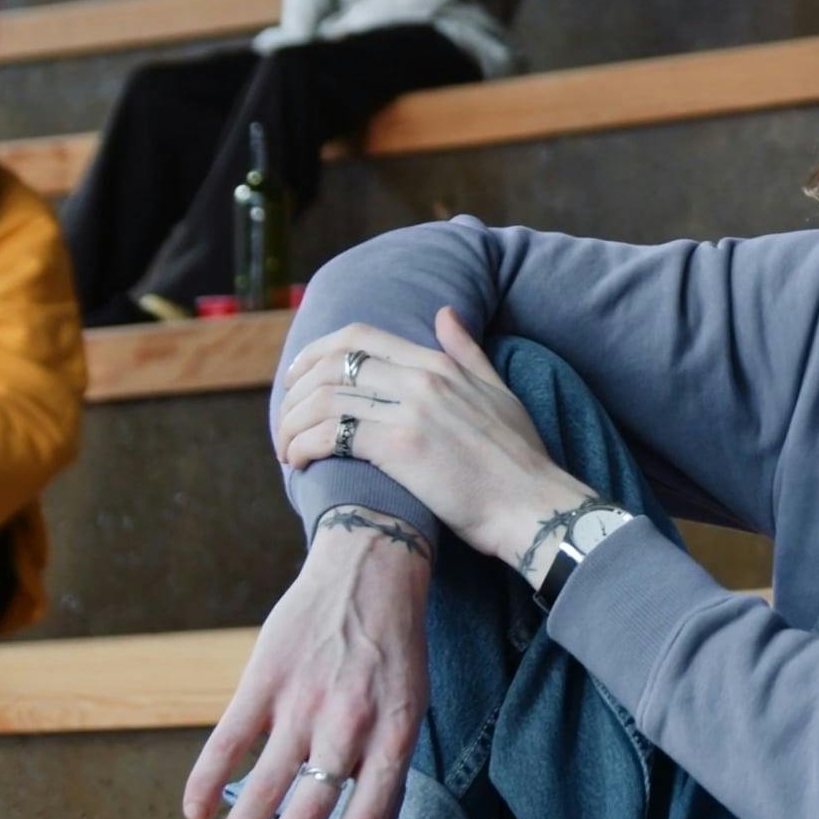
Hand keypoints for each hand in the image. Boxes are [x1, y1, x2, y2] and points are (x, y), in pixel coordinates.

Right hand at [184, 518, 431, 818]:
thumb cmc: (392, 651)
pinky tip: (194, 812)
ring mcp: (304, 700)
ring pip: (264, 785)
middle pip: (309, 812)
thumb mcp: (410, 710)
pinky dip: (206, 781)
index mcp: (394, 737)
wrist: (369, 569)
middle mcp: (350, 724)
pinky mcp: (265, 677)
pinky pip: (229, 740)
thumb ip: (391, 775)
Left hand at [275, 310, 590, 568]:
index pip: (359, 337)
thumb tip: (445, 312)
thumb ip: (467, 351)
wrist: (533, 506)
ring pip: (325, 399)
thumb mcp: (498, 391)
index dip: (316, 353)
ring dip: (292, 423)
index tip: (297, 378)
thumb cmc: (519, 459)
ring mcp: (411, 410)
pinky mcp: (401, 448)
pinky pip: (333, 435)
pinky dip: (304, 446)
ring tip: (287, 447)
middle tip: (285, 418)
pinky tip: (299, 462)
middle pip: (332, 364)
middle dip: (295, 389)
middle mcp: (422, 378)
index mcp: (439, 363)